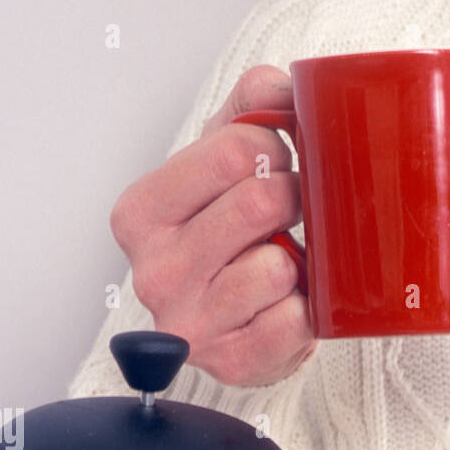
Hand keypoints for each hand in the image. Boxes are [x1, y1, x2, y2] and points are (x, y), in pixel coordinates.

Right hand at [110, 65, 315, 387]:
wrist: (231, 322)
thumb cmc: (225, 236)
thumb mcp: (223, 160)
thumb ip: (250, 106)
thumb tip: (282, 85)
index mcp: (141, 212)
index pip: (235, 149)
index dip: (275, 149)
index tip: (275, 164)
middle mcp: (155, 271)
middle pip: (261, 202)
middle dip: (293, 200)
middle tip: (289, 214)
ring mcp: (191, 323)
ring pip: (280, 266)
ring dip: (297, 261)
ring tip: (281, 264)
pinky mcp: (230, 364)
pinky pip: (297, 321)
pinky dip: (307, 309)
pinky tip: (286, 304)